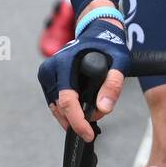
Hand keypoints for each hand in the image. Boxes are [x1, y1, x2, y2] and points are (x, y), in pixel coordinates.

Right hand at [38, 15, 127, 142]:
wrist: (97, 31)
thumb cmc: (109, 44)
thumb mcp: (119, 61)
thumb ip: (113, 85)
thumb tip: (103, 108)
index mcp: (64, 62)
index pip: (67, 100)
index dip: (77, 121)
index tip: (88, 135)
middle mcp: (50, 68)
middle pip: (60, 107)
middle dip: (78, 120)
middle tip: (98, 120)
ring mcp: (46, 74)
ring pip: (56, 108)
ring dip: (72, 116)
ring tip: (92, 114)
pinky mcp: (47, 79)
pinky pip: (55, 102)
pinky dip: (68, 110)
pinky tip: (81, 111)